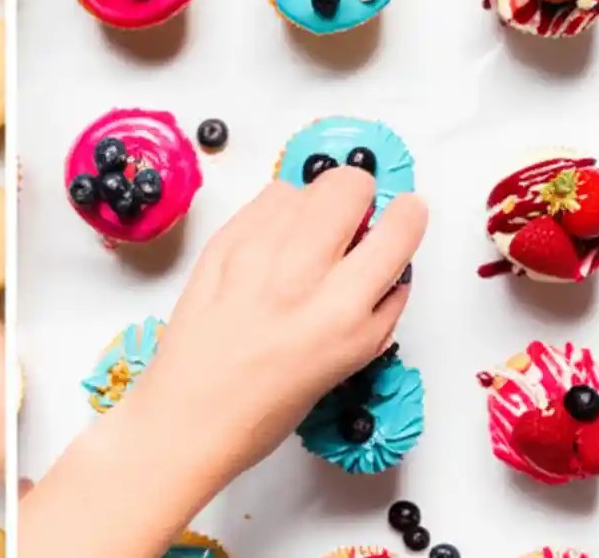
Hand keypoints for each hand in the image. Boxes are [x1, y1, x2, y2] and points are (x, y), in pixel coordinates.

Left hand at [137, 167, 426, 474]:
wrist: (190, 414)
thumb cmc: (270, 403)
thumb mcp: (347, 363)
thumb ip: (379, 308)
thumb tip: (393, 261)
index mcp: (343, 313)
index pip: (399, 229)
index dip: (408, 215)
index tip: (401, 217)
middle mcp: (302, 275)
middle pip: (350, 185)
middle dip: (361, 197)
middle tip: (351, 226)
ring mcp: (255, 253)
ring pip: (306, 186)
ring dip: (315, 205)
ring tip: (305, 240)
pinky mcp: (220, 245)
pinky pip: (265, 198)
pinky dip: (278, 213)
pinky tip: (272, 246)